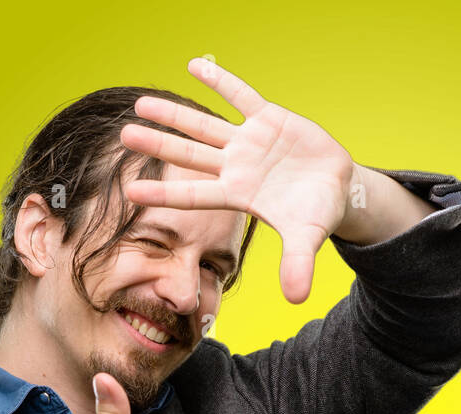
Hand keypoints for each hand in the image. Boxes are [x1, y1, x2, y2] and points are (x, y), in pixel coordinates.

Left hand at [120, 57, 356, 304]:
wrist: (336, 188)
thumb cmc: (315, 215)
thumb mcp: (307, 239)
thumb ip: (297, 265)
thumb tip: (296, 300)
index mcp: (238, 195)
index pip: (193, 195)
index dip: (163, 193)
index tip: (129, 192)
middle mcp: (236, 167)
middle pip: (189, 156)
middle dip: (158, 145)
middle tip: (124, 136)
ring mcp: (248, 141)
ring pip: (204, 126)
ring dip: (175, 114)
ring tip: (141, 103)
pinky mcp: (268, 119)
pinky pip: (241, 95)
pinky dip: (220, 81)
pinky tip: (196, 66)